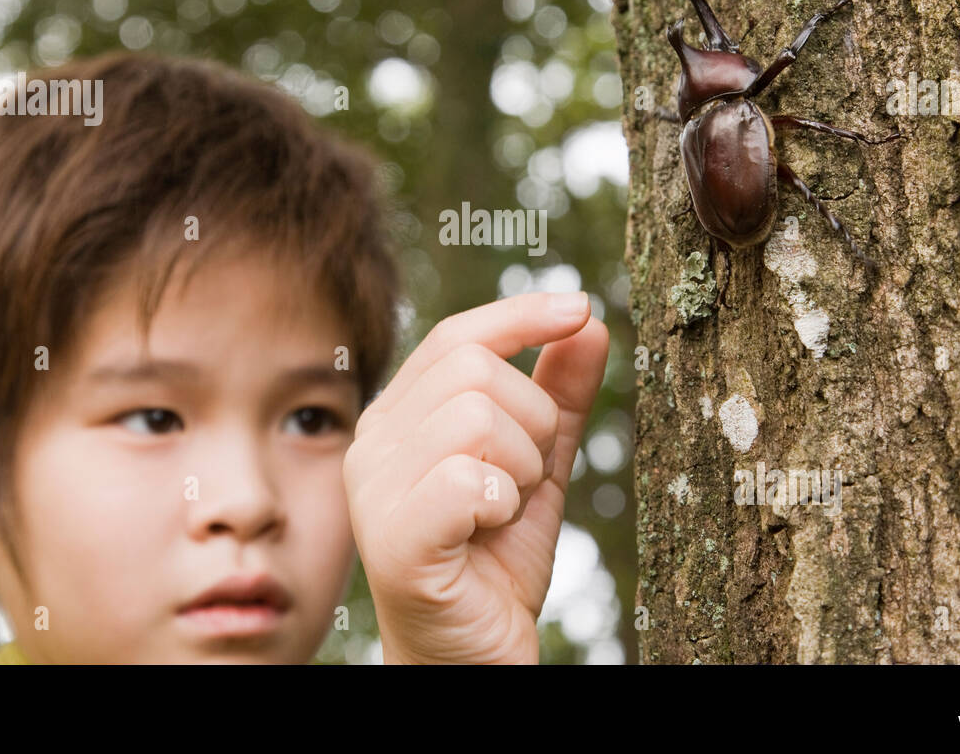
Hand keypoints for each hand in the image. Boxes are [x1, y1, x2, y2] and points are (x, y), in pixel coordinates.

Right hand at [343, 291, 608, 663]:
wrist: (473, 653)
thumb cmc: (496, 560)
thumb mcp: (539, 465)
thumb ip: (558, 395)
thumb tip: (588, 320)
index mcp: (399, 417)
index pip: (456, 337)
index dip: (521, 314)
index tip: (581, 307)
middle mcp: (372, 444)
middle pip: (475, 371)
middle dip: (531, 425)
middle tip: (523, 483)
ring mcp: (373, 492)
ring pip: (475, 418)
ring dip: (520, 470)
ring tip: (503, 512)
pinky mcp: (394, 541)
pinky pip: (466, 479)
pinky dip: (501, 502)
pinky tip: (489, 530)